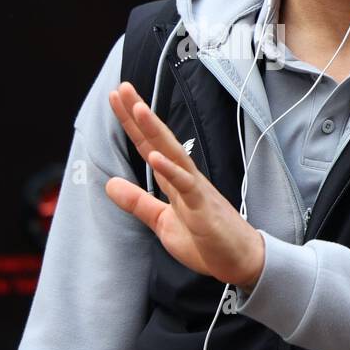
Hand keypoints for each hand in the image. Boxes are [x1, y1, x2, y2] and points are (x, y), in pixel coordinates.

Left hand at [104, 81, 265, 290]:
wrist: (240, 261)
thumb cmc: (207, 240)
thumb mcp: (162, 222)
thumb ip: (138, 202)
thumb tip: (108, 184)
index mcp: (174, 180)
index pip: (148, 146)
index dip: (132, 124)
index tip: (116, 98)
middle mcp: (185, 177)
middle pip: (159, 140)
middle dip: (140, 114)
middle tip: (121, 88)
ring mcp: (196, 189)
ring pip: (173, 154)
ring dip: (155, 131)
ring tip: (138, 109)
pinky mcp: (203, 207)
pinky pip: (186, 185)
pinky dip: (170, 170)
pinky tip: (154, 157)